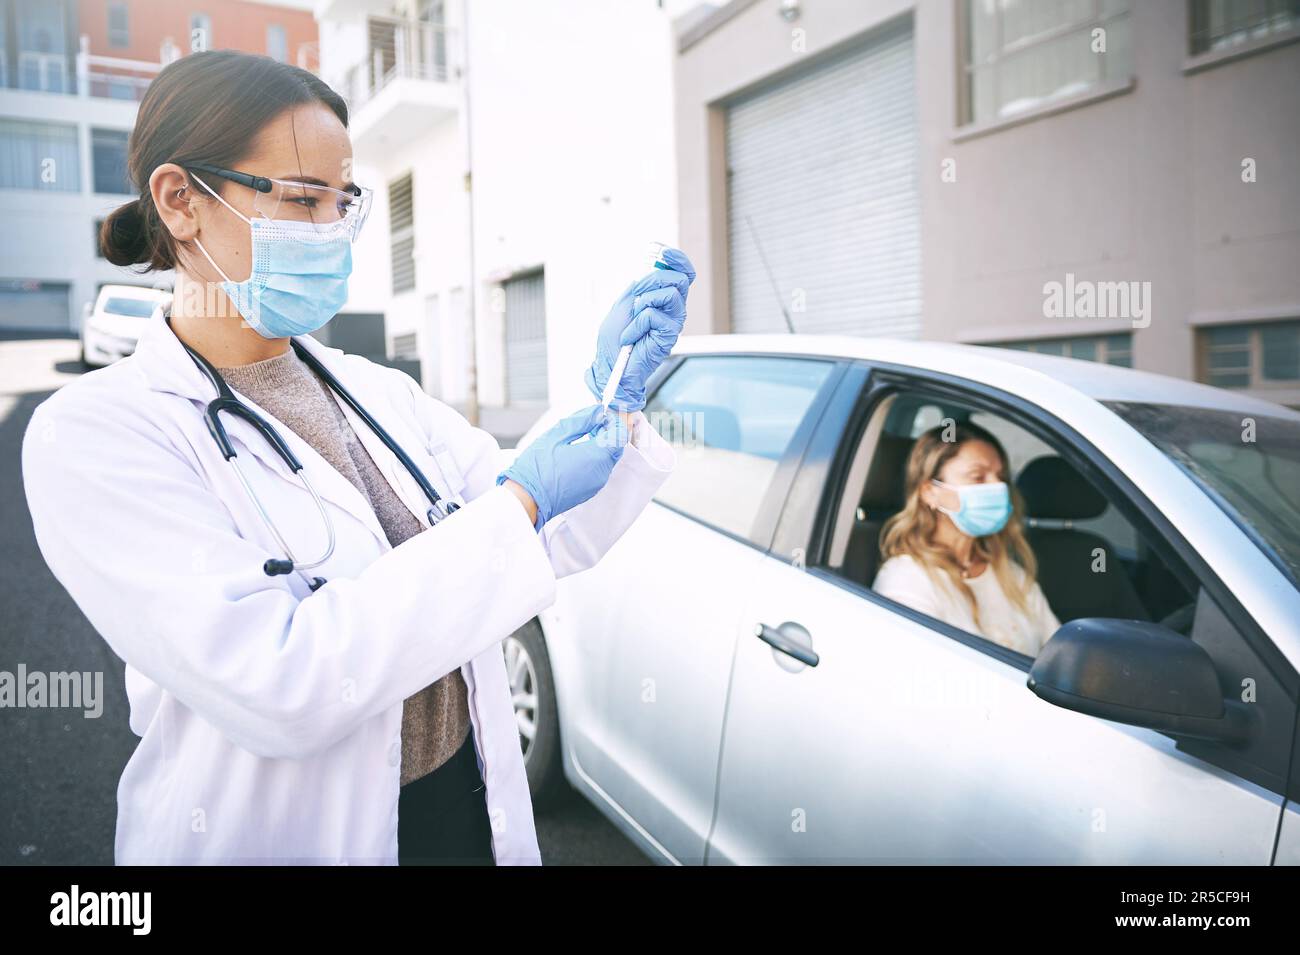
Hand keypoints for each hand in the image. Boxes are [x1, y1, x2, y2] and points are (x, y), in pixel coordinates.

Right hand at [495, 404, 629, 529]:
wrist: (527, 498)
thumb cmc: (537, 468)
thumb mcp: (556, 435)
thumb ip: (581, 421)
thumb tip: (597, 412)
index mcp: (596, 457)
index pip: (619, 436)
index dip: (613, 422)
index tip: (599, 416)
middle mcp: (601, 472)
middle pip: (616, 448)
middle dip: (607, 433)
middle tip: (590, 424)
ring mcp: (596, 484)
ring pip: (608, 459)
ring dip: (600, 446)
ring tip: (581, 437)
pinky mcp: (589, 491)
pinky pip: (600, 470)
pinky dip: (594, 459)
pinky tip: (576, 453)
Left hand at [585, 247, 695, 412]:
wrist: (611, 365)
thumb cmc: (615, 337)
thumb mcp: (625, 302)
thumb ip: (642, 285)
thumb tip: (655, 268)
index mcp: (664, 297)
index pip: (682, 272)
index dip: (677, 258)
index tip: (662, 252)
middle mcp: (674, 308)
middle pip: (680, 278)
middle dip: (654, 280)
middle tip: (636, 297)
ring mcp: (674, 322)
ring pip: (671, 293)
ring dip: (644, 302)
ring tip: (633, 318)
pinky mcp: (670, 335)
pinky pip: (654, 314)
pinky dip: (635, 324)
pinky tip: (630, 337)